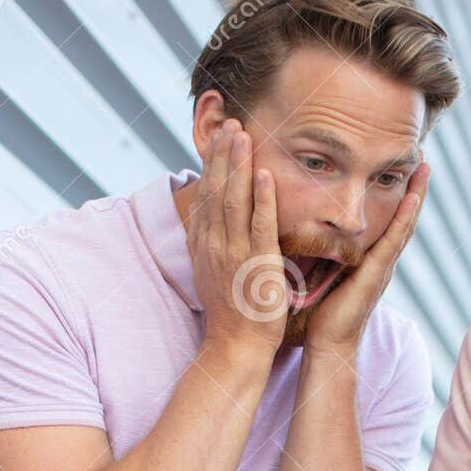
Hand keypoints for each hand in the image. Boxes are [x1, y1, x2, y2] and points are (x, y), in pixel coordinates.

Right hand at [187, 121, 288, 359]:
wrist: (235, 347)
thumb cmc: (231, 314)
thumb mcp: (212, 273)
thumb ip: (211, 245)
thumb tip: (209, 222)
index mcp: (205, 245)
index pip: (205, 195)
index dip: (212, 164)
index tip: (219, 138)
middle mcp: (215, 244)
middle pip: (216, 189)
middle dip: (223, 154)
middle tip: (229, 122)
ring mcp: (234, 253)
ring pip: (233, 200)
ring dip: (239, 165)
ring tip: (243, 135)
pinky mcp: (257, 265)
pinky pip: (259, 225)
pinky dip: (262, 198)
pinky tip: (265, 174)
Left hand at [303, 165, 429, 359]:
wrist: (328, 343)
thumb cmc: (323, 313)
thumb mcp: (327, 273)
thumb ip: (330, 254)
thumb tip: (320, 233)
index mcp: (371, 259)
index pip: (389, 221)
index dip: (398, 196)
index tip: (404, 169)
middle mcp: (382, 261)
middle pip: (403, 218)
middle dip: (415, 189)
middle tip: (424, 159)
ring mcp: (383, 267)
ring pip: (404, 224)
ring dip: (417, 196)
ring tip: (425, 168)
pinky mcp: (377, 274)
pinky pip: (394, 240)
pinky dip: (405, 218)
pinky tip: (412, 198)